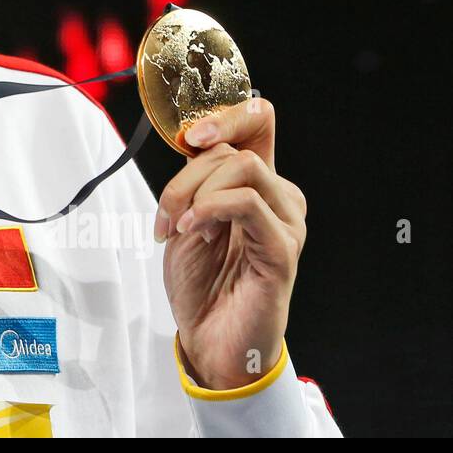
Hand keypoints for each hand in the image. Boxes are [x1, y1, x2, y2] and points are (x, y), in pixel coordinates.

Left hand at [152, 97, 307, 389]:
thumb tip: (195, 141)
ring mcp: (286, 222)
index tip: (193, 136)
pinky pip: (247, 205)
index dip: (229, 115)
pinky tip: (191, 231)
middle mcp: (279, 197)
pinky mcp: (282, 249)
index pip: (260, 121)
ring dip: (194, 192)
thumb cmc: (201, 280)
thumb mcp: (186, 216)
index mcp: (257, 184)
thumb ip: (196, 179)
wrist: (208, 338)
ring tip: (179, 227)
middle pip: (234, 148)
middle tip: (166, 214)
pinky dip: (208, 209)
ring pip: (242, 168)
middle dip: (186, 175)